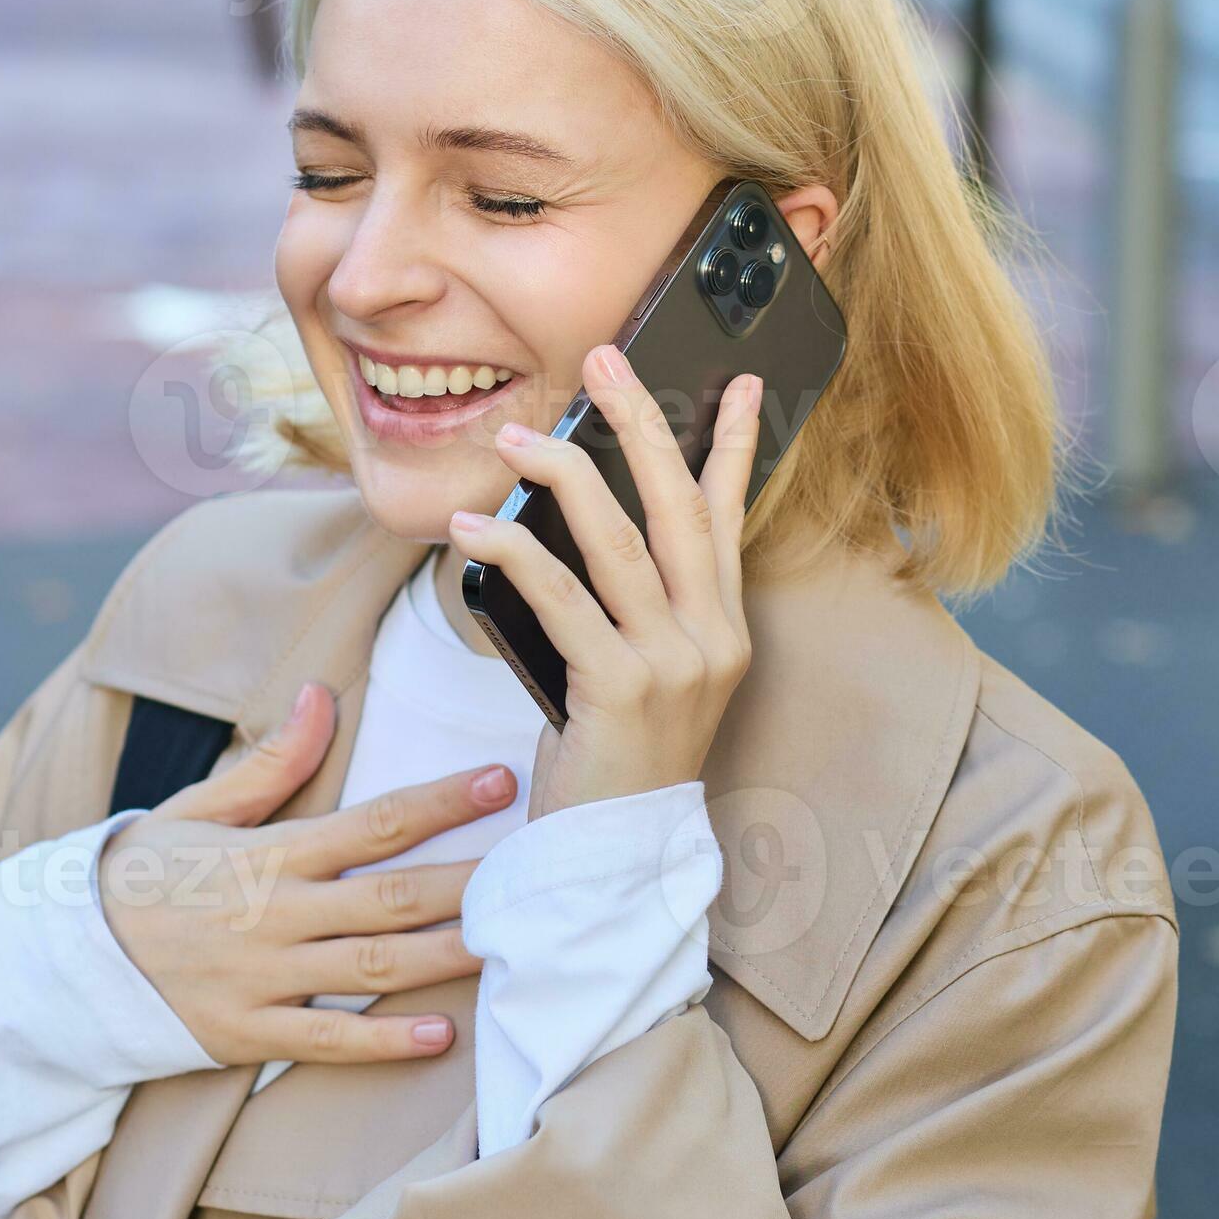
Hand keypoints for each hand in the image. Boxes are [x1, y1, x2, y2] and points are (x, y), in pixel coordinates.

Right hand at [98, 683, 514, 1066]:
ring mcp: (263, 979)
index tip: (501, 779)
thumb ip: (270, 764)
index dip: (440, 801)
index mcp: (268, 855)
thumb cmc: (141, 878)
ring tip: (513, 943)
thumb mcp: (195, 809)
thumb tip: (320, 696)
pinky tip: (441, 1035)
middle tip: (538, 867)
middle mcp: (274, 915)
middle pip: (391, 896)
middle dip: (469, 880)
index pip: (371, 822)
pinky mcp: (248, 1034)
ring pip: (374, 966)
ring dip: (447, 956)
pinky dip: (384, 1041)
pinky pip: (327, 1039)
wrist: (60, 962)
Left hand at [450, 344, 761, 814]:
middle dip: (642, 423)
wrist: (615, 859)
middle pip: (679, 506)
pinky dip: (515, 553)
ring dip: (565, 475)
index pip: (728, 518)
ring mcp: (674, 662)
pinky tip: (475, 527)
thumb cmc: (614, 764)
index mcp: (723, 630)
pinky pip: (563, 597)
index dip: (735, 446)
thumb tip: (567, 528)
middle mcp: (712, 638)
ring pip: (620, 542)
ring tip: (517, 435)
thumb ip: (626, 609)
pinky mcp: (623, 688)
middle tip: (606, 359)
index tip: (743, 384)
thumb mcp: (636, 676)